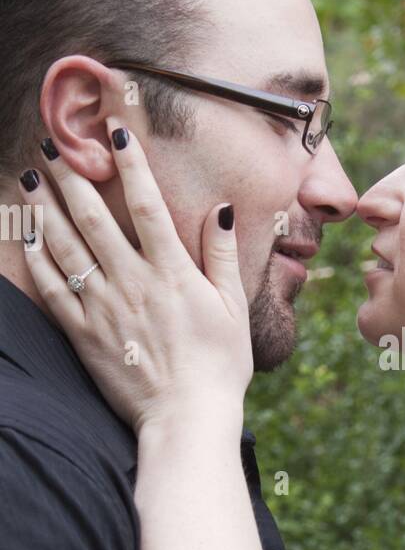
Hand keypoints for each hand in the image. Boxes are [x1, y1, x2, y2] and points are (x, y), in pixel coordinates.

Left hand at [17, 119, 251, 433]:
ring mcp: (104, 307)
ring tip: (32, 176)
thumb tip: (221, 208)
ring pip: (66, 246)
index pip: (147, 205)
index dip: (131, 164)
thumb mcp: (233, 307)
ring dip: (46, 206)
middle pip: (94, 216)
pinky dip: (37, 258)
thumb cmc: (220, 365)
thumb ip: (222, 255)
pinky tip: (27, 235)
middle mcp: (133, 282)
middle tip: (55, 143)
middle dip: (72, 174)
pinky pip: (53, 288)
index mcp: (172, 272)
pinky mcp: (84, 334)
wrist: (187, 418)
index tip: (117, 131)